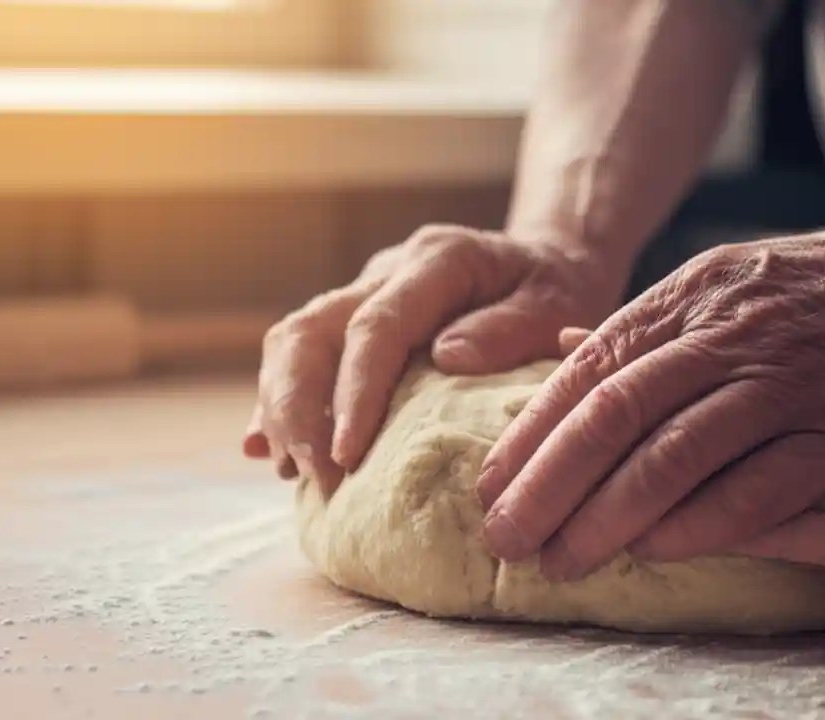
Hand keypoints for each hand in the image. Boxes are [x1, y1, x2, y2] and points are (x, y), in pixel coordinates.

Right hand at [243, 224, 625, 495]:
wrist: (548, 262)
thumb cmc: (557, 291)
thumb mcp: (557, 305)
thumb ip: (510, 328)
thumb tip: (448, 357)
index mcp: (439, 260)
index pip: (377, 325)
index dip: (354, 391)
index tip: (346, 454)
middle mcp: (389, 269)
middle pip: (312, 329)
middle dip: (299, 407)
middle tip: (318, 476)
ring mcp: (363, 292)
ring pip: (293, 340)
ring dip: (283, 408)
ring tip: (294, 473)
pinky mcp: (353, 319)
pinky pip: (300, 355)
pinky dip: (280, 403)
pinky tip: (267, 451)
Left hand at [478, 220, 824, 580]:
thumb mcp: (729, 280)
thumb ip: (651, 325)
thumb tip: (561, 352)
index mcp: (695, 292)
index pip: (590, 369)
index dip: (533, 433)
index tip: (490, 485)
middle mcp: (732, 333)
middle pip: (616, 414)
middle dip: (549, 484)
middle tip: (505, 538)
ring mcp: (790, 381)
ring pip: (677, 455)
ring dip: (609, 517)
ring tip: (564, 561)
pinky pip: (761, 488)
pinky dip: (701, 523)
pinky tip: (655, 553)